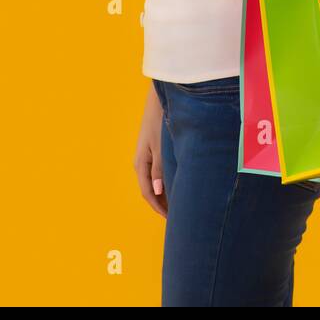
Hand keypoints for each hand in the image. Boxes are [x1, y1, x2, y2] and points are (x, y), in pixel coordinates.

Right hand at [135, 84, 166, 217]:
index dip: (159, 208)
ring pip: (154, 182)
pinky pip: (157, 173)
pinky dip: (165, 183)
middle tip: (177, 217)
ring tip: (179, 204)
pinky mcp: (152, 151)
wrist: (159, 99)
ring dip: (164, 194)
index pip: (148, 194)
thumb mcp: (160, 147)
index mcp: (140, 164)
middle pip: (150, 190)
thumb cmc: (160, 121)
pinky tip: (176, 185)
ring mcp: (146, 157)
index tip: (172, 220)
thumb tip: (156, 192)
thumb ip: (159, 169)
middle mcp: (141, 163)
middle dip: (162, 204)